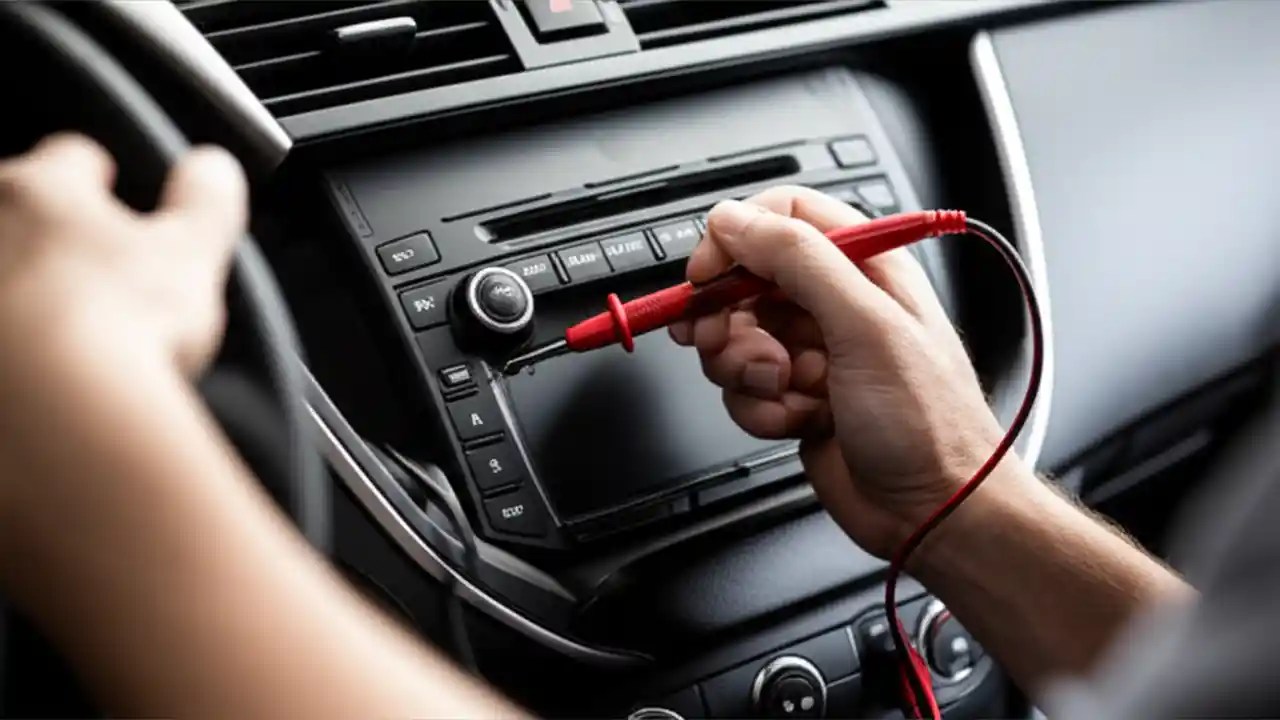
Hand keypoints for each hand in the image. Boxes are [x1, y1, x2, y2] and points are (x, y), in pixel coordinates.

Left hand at [0, 133, 246, 376]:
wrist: (51, 416)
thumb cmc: (120, 322)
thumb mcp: (193, 252)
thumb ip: (205, 199)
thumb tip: (212, 168)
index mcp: (35, 187)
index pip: (73, 159)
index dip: (105, 182)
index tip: (119, 205)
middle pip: (17, 213)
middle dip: (52, 238)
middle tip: (96, 278)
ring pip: (1, 274)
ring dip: (20, 291)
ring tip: (63, 334)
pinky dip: (12, 349)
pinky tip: (34, 373)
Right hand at [670, 186, 1013, 557]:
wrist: (934, 511)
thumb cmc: (927, 421)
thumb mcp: (865, 325)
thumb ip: (798, 260)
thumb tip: (736, 220)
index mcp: (864, 265)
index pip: (782, 216)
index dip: (735, 238)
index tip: (706, 275)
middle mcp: (835, 302)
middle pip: (744, 280)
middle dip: (728, 318)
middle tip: (731, 346)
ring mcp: (812, 351)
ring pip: (734, 338)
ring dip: (745, 371)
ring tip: (786, 392)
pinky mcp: (794, 397)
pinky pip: (743, 388)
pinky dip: (759, 409)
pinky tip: (798, 421)